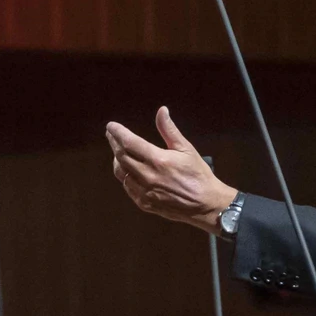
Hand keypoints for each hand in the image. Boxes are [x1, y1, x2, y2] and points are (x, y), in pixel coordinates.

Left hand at [105, 108, 240, 231]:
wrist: (204, 204)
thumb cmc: (198, 174)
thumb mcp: (186, 149)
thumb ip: (169, 130)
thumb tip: (161, 111)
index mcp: (158, 160)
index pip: (129, 143)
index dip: (117, 133)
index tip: (111, 126)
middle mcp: (147, 176)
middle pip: (121, 156)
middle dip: (114, 143)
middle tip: (111, 134)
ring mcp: (144, 191)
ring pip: (121, 172)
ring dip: (117, 159)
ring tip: (118, 150)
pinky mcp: (144, 203)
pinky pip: (127, 186)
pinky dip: (124, 175)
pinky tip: (127, 169)